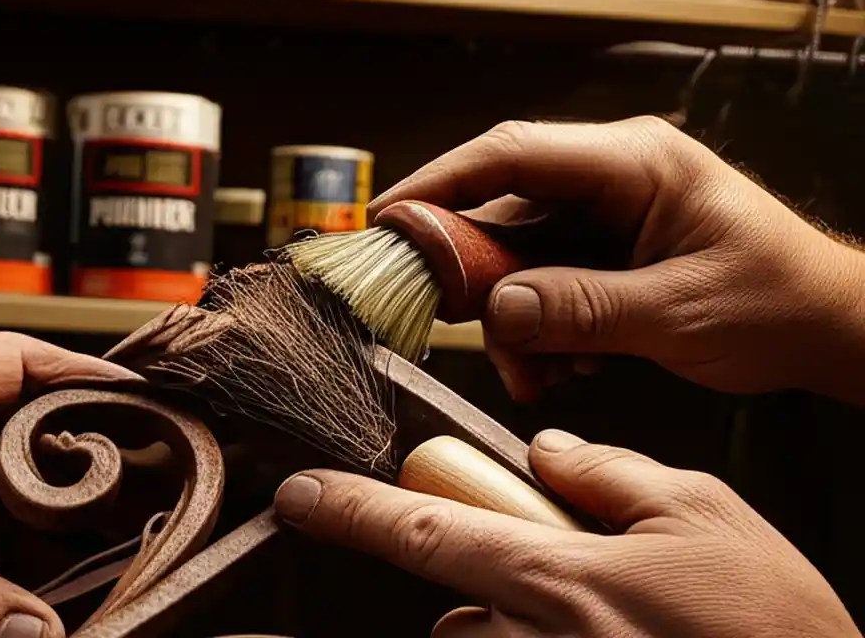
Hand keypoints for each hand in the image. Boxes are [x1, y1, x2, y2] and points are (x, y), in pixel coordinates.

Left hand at [273, 430, 859, 637]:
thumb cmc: (773, 631)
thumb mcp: (704, 518)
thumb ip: (611, 476)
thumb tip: (551, 454)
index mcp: (558, 581)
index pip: (423, 536)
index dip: (351, 512)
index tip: (300, 498)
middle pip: (462, 607)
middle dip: (498, 589)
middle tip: (583, 587)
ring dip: (527, 634)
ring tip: (618, 632)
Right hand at [368, 116, 864, 402]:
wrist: (824, 327)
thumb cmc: (777, 300)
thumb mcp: (680, 311)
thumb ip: (585, 308)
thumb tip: (499, 309)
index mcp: (634, 161)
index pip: (512, 153)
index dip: (439, 182)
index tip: (386, 219)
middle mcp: (608, 177)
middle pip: (500, 208)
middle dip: (472, 275)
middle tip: (444, 322)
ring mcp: (601, 214)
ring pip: (513, 256)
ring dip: (510, 319)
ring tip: (536, 372)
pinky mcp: (598, 252)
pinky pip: (538, 283)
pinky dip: (536, 330)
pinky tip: (561, 365)